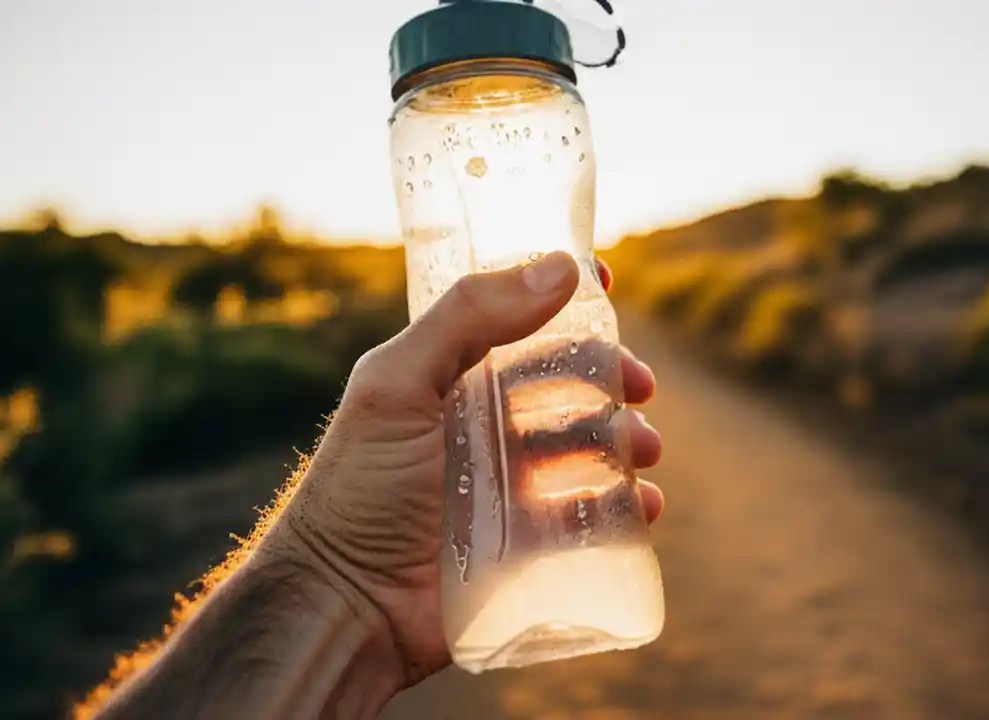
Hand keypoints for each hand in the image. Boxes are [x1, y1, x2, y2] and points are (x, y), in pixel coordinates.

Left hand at [268, 252, 663, 686]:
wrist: (346, 610)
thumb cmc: (358, 493)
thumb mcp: (398, 387)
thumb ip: (468, 318)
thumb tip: (561, 267)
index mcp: (446, 379)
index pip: (511, 322)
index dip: (558, 299)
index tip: (606, 280)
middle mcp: (480, 426)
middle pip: (565, 384)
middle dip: (610, 376)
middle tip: (640, 385)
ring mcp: (507, 486)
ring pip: (588, 446)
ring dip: (625, 437)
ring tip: (642, 449)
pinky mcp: (529, 544)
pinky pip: (592, 514)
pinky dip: (626, 503)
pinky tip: (641, 504)